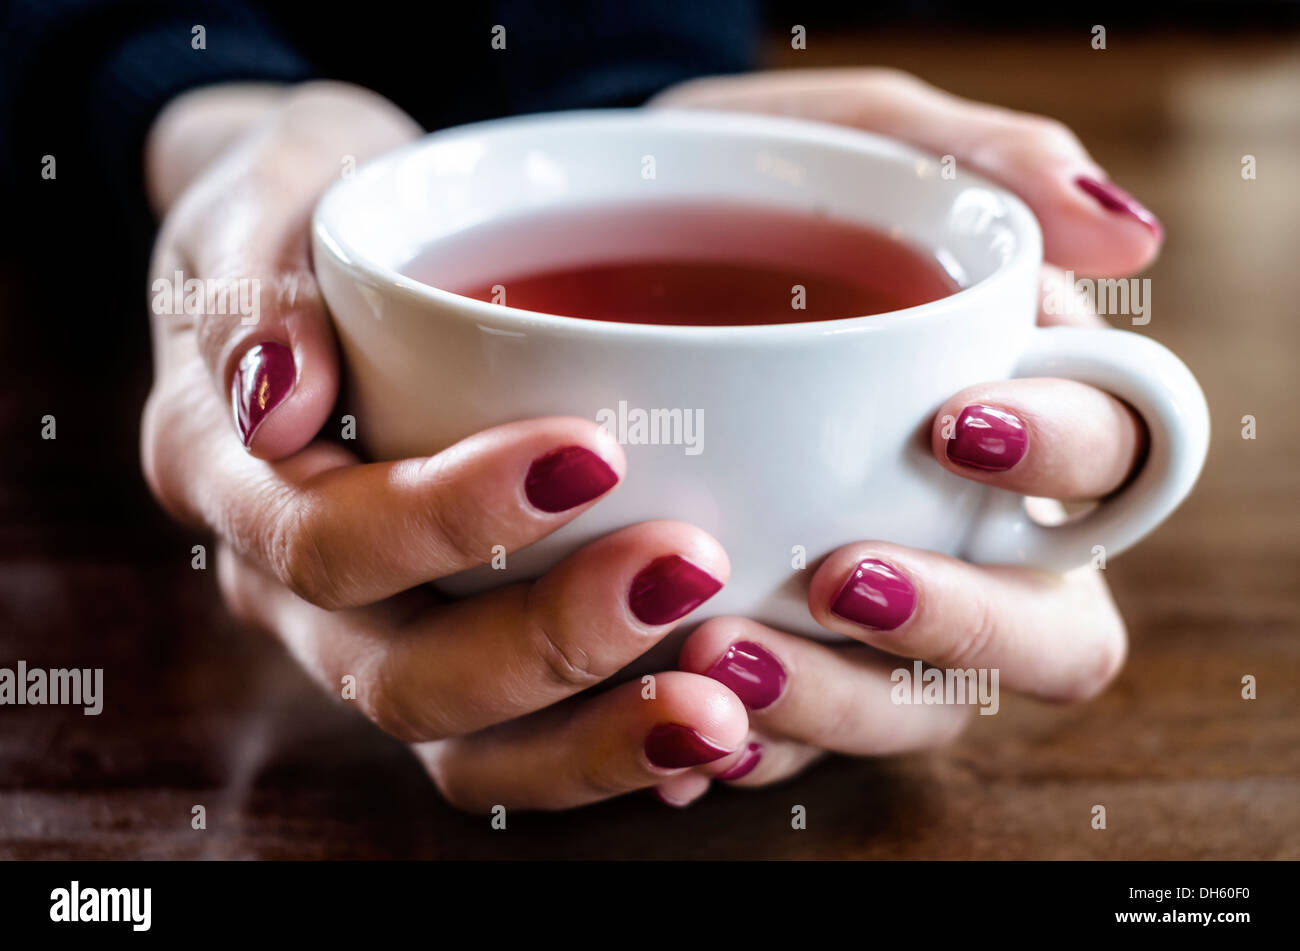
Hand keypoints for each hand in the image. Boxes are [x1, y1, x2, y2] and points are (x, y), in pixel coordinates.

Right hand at [142, 81, 751, 810]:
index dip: (453, 517)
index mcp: (226, 477)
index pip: (326, 540)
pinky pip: (516, 749)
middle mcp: (288, 586)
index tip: (592, 451)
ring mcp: (369, 635)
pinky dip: (611, 754)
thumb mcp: (274, 192)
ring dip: (596, 741)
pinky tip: (716, 735)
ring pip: (461, 748)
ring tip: (722, 714)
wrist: (341, 248)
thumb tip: (276, 401)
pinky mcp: (448, 655)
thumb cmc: (316, 208)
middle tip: (688, 571)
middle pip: (399, 675)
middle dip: (551, 643)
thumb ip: (259, 285)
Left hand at [649, 69, 1152, 802]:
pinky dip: (744, 741)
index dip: (1063, 455)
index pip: (1116, 457)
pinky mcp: (787, 660)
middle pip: (1053, 633)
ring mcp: (885, 616)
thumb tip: (1126, 231)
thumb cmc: (754, 192)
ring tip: (720, 655)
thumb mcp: (853, 137)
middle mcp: (980, 537)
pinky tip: (677, 723)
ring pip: (921, 710)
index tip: (955, 423)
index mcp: (1027, 419)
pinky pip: (796, 740)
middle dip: (959, 620)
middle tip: (841, 572)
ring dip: (836, 703)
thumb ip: (981, 164)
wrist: (602, 257)